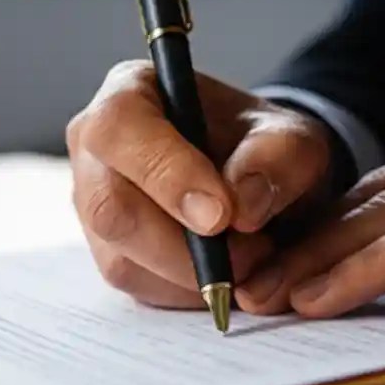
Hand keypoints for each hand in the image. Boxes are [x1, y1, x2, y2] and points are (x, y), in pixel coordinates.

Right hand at [65, 60, 336, 306]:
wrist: (253, 180)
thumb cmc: (260, 147)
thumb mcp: (292, 138)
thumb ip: (278, 157)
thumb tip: (242, 205)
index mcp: (128, 94)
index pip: (120, 129)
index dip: (166, 174)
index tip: (221, 215)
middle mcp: (94, 151)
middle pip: (109, 207)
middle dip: (181, 244)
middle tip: (248, 252)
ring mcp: (91, 207)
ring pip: (121, 258)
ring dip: (191, 273)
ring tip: (248, 257)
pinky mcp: (108, 253)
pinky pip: (137, 286)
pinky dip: (187, 290)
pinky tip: (223, 270)